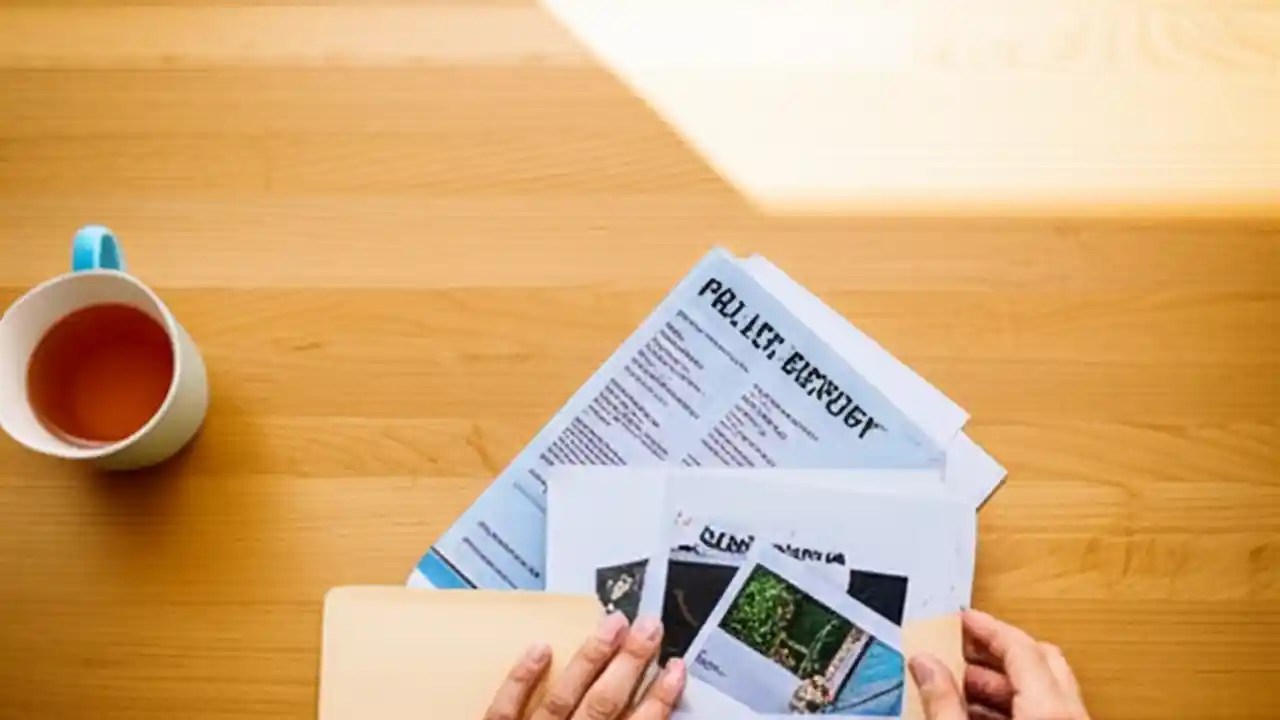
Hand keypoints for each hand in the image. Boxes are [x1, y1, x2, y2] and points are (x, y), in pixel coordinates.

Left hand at [483, 614, 685, 719]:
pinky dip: (522, 679)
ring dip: (590, 660)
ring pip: (562, 699)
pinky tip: (541, 647)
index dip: (660, 698)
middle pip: (603, 704)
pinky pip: (505, 710)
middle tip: (650, 627)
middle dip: (630, 664)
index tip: (676, 668)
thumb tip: (645, 712)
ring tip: (611, 624)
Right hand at [909, 609, 1089, 719]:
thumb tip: (925, 666)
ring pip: (1043, 687)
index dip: (987, 626)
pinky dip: (1014, 702)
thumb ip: (943, 700)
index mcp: (1049, 707)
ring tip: (957, 683)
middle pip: (1038, 660)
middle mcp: (1070, 713)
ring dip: (1000, 680)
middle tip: (958, 645)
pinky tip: (976, 711)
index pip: (1020, 645)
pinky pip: (1046, 710)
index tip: (962, 616)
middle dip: (993, 650)